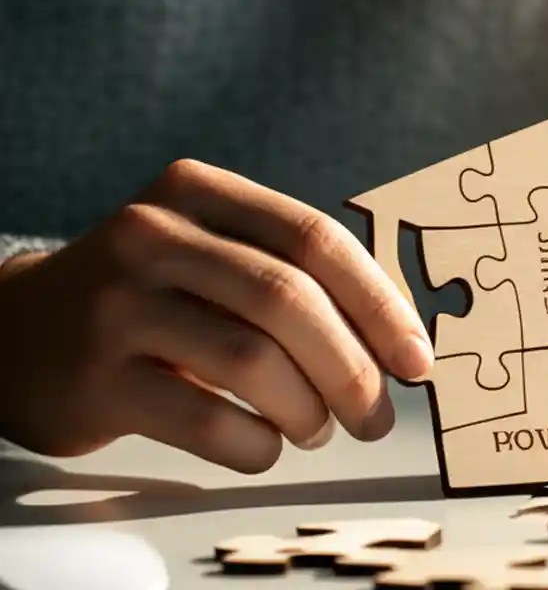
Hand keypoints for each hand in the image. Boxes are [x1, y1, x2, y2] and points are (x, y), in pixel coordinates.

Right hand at [0, 159, 432, 472]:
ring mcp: (117, 304)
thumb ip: (294, 274)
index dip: (379, 303)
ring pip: (251, 360)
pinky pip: (205, 419)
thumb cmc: (153, 296)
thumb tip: (399, 340)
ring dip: (307, 410)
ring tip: (318, 429)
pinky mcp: (95, 378)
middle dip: (353, 368)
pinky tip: (266, 447)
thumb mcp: (212, 254)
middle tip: (377, 415)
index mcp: (198, 191)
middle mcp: (153, 236)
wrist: (20, 332)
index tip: (417, 358)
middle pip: (288, 300)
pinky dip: (255, 445)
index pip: (315, 238)